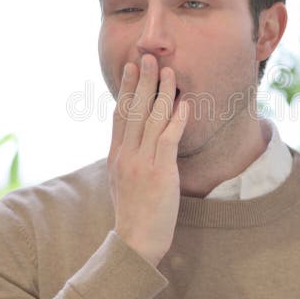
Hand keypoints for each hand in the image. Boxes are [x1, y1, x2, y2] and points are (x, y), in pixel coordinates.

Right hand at [107, 54, 188, 266]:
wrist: (136, 240)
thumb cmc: (134, 212)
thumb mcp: (121, 179)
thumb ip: (125, 155)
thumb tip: (131, 136)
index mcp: (115, 155)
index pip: (120, 114)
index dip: (126, 89)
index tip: (131, 68)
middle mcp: (126, 155)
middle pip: (134, 110)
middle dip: (142, 82)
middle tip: (148, 58)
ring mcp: (142, 162)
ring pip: (152, 120)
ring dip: (162, 93)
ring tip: (169, 72)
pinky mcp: (160, 172)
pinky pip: (168, 139)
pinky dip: (176, 119)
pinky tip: (183, 104)